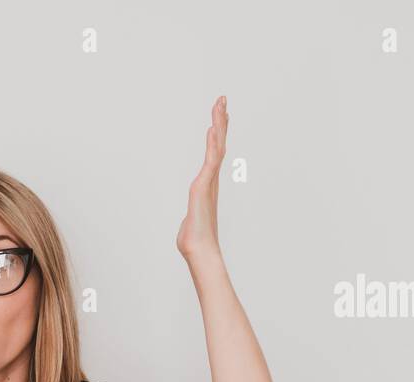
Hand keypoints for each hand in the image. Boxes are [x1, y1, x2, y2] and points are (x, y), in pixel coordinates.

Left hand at [176, 95, 226, 261]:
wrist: (198, 249)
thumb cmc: (194, 239)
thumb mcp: (190, 221)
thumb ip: (192, 217)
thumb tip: (191, 224)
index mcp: (207, 184)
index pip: (213, 154)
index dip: (216, 135)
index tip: (217, 119)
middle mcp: (211, 179)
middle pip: (218, 144)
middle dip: (220, 121)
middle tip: (223, 100)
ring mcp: (209, 181)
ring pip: (216, 147)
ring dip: (218, 125)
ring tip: (220, 105)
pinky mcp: (203, 186)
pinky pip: (210, 160)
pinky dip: (212, 144)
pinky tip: (213, 129)